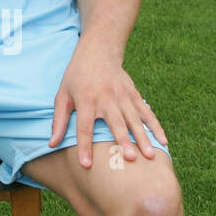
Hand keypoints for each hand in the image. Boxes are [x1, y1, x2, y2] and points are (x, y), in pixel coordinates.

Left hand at [48, 34, 166, 167]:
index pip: (84, 126)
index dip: (84, 146)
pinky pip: (146, 112)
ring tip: (149, 155)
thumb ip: (58, 120)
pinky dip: (155, 126)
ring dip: (142, 137)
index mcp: (85, 99)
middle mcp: (106, 98)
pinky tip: (163, 141)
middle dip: (123, 140)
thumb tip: (51, 144)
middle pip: (115, 122)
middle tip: (129, 158)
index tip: (86, 165)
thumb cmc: (77, 77)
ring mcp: (123, 95)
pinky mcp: (134, 94)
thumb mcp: (63, 95)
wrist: (98, 51)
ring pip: (134, 119)